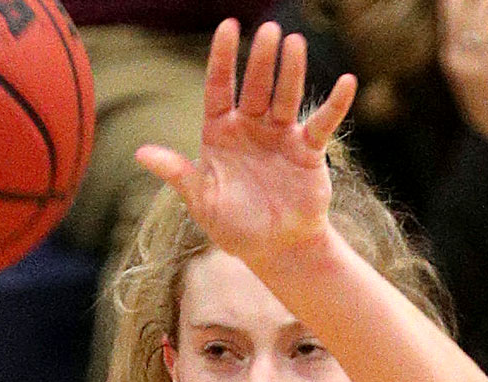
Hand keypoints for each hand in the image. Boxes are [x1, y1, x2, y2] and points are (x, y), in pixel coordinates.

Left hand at [134, 20, 356, 268]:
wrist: (275, 249)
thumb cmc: (234, 226)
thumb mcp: (201, 200)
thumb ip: (177, 173)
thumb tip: (140, 153)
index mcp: (220, 133)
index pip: (219, 87)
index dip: (222, 58)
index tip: (228, 26)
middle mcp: (250, 127)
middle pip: (255, 86)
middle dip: (261, 59)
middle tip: (269, 29)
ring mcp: (281, 135)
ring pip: (286, 96)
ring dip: (291, 71)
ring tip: (295, 42)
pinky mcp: (308, 150)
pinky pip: (322, 122)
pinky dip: (335, 104)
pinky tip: (347, 81)